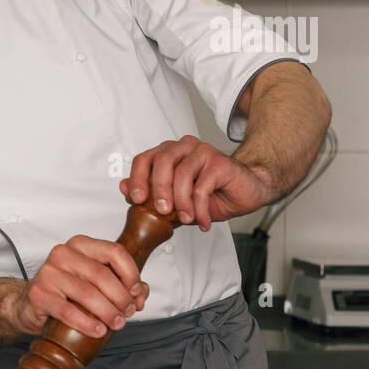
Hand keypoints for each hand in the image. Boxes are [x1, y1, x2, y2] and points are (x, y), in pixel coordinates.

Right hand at [8, 235, 149, 338]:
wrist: (31, 305)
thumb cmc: (67, 292)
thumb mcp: (96, 282)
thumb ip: (122, 284)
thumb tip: (141, 294)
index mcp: (81, 245)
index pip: (115, 251)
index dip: (131, 274)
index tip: (136, 292)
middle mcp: (63, 253)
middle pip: (102, 275)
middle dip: (121, 297)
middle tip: (127, 313)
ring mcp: (49, 273)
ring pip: (87, 293)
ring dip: (107, 312)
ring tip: (116, 324)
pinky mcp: (39, 294)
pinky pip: (67, 310)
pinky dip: (86, 323)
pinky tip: (97, 330)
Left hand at [119, 135, 273, 230]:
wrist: (245, 191)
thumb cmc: (211, 193)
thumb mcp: (175, 199)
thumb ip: (151, 194)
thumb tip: (123, 188)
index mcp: (169, 153)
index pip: (144, 159)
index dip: (137, 178)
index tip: (136, 199)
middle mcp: (184, 148)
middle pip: (162, 161)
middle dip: (159, 189)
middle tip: (162, 211)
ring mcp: (202, 152)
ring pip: (182, 173)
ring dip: (181, 201)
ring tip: (187, 218)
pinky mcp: (220, 162)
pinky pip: (202, 187)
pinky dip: (200, 208)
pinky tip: (202, 221)